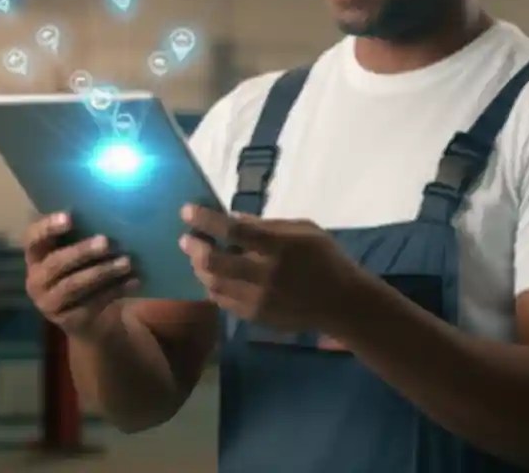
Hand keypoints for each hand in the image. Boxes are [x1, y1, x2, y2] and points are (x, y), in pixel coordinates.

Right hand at [23, 211, 138, 340]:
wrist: (90, 320)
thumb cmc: (83, 273)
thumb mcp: (78, 254)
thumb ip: (84, 236)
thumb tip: (113, 210)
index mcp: (36, 256)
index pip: (32, 238)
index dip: (47, 228)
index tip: (70, 217)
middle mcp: (36, 280)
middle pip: (55, 263)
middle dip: (81, 252)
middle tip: (106, 241)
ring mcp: (49, 303)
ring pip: (73, 285)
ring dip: (102, 272)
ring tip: (127, 262)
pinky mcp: (68, 321)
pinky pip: (91, 304)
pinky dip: (115, 290)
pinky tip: (134, 281)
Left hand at [178, 205, 362, 333]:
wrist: (341, 303)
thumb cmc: (326, 258)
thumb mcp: (304, 230)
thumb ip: (268, 224)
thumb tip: (233, 217)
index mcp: (278, 248)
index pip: (234, 230)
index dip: (206, 220)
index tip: (187, 211)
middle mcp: (264, 276)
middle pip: (214, 263)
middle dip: (194, 248)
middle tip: (188, 238)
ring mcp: (257, 300)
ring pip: (212, 284)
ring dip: (200, 268)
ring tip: (199, 256)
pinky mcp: (255, 317)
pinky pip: (222, 301)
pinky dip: (213, 286)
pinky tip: (214, 276)